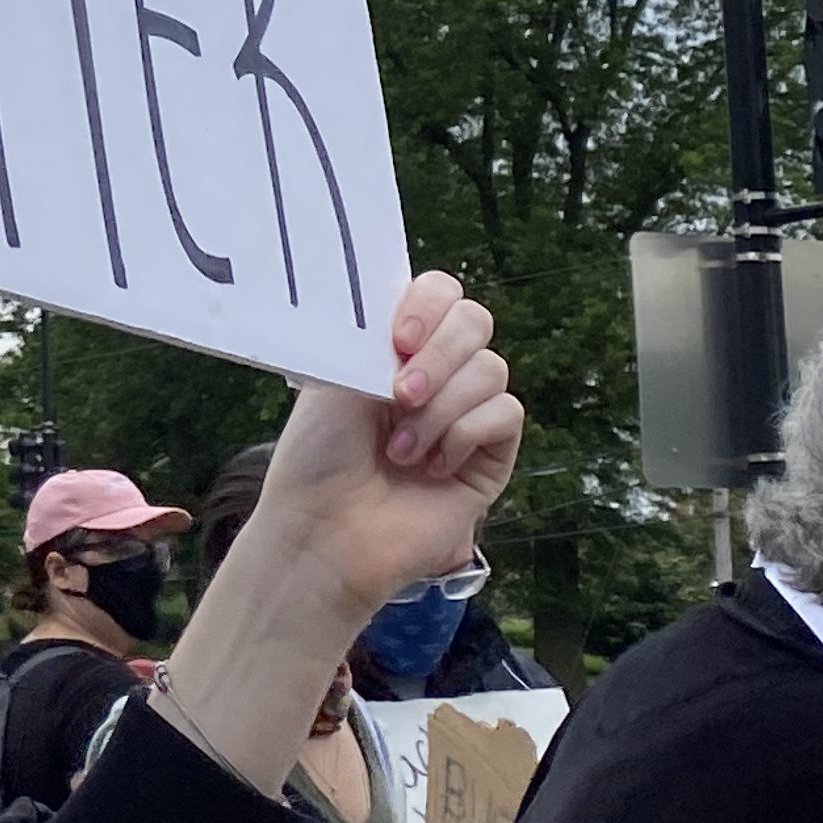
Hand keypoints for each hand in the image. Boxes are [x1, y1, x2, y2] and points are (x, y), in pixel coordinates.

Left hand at [236, 277, 523, 643]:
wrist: (325, 530)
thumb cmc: (317, 457)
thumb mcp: (334, 372)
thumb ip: (378, 331)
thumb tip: (416, 299)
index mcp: (396, 348)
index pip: (441, 292)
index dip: (428, 303)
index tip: (397, 337)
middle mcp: (436, 375)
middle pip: (476, 321)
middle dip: (440, 352)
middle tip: (399, 393)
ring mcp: (465, 416)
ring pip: (492, 369)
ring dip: (441, 406)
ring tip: (400, 449)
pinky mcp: (490, 458)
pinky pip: (505, 414)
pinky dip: (464, 434)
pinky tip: (431, 466)